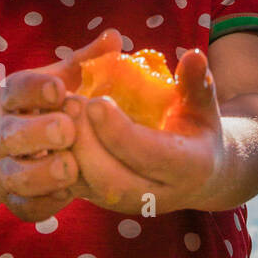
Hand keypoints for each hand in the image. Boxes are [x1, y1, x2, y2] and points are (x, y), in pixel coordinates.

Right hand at [0, 28, 123, 220]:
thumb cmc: (36, 107)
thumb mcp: (52, 80)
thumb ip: (82, 61)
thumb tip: (114, 37)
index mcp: (13, 98)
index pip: (18, 89)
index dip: (36, 90)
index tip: (58, 89)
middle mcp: (3, 132)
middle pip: (12, 135)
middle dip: (38, 133)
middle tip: (66, 131)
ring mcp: (5, 167)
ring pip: (15, 175)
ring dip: (41, 174)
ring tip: (70, 168)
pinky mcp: (12, 197)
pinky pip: (21, 207)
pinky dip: (41, 205)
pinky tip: (66, 196)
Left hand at [65, 49, 225, 215]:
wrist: (198, 176)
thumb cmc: (198, 129)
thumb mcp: (203, 105)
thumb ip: (197, 82)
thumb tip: (193, 54)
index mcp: (189, 167)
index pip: (150, 155)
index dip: (120, 131)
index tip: (96, 101)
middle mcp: (160, 194)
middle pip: (113, 179)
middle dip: (87, 142)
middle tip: (69, 102)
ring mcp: (131, 203)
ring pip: (92, 188)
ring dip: (70, 151)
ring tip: (59, 112)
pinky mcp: (109, 203)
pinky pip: (80, 190)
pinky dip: (63, 162)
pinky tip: (54, 130)